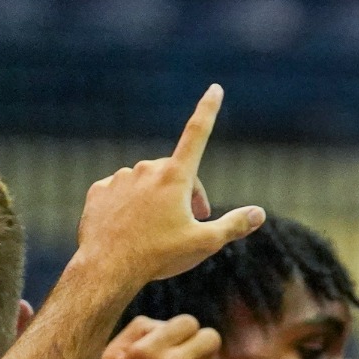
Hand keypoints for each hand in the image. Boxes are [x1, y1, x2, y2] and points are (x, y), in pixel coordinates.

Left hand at [74, 85, 264, 288]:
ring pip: (146, 184)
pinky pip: (120, 192)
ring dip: (156, 200)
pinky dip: (129, 206)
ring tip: (156, 232)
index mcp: (175, 177)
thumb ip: (234, 225)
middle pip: (176, 173)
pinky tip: (131, 228)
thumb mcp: (205, 244)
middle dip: (186, 193)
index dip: (208, 110)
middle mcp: (147, 170)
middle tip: (191, 224)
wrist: (107, 269)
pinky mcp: (99, 191)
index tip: (215, 89)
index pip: (197, 134)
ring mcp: (120, 179)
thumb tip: (259, 213)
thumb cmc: (159, 256)